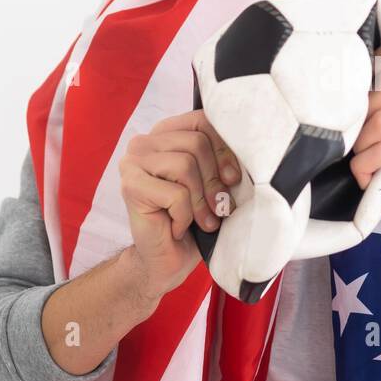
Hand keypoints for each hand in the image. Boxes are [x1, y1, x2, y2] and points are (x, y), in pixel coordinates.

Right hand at [117, 109, 241, 305]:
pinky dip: (185, 216)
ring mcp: (133, 163)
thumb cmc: (193, 219)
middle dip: (214, 180)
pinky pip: (176, 194)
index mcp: (166, 134)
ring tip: (202, 220)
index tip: (233, 178)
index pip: (203, 121)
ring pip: (185, 166)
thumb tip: (249, 151)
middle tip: (218, 207)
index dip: (224, 149)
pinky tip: (177, 226)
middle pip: (196, 143)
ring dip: (200, 201)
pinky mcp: (130, 186)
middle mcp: (145, 142)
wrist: (167, 259)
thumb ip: (221, 160)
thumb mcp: (214, 183)